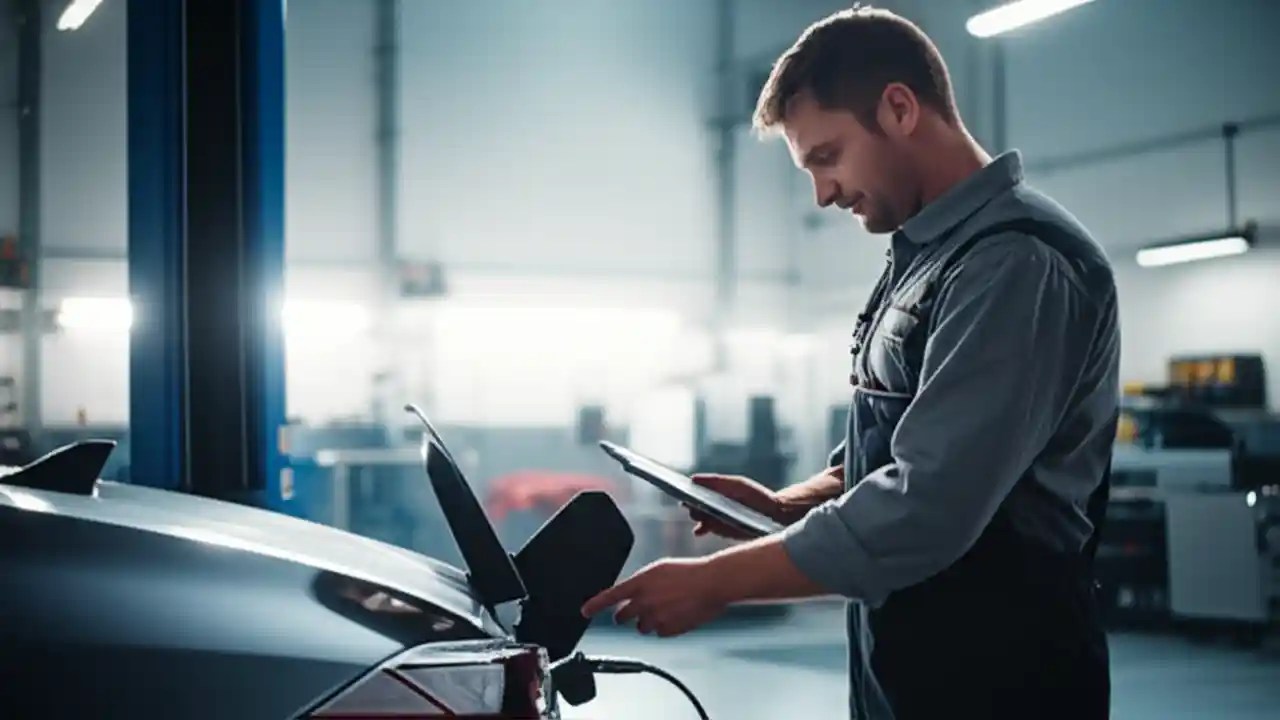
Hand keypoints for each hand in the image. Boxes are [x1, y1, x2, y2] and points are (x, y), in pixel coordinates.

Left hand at [580, 557, 728, 637]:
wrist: (712, 582)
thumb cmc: (690, 572)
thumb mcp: (660, 569)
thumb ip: (643, 583)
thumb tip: (634, 594)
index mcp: (640, 583)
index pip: (610, 596)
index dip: (594, 605)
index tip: (584, 611)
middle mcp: (644, 602)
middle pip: (623, 617)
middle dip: (625, 616)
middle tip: (632, 613)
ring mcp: (656, 617)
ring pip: (642, 627)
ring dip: (648, 621)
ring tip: (665, 609)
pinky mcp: (669, 630)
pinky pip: (660, 634)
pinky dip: (665, 628)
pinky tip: (676, 615)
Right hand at [685, 474, 782, 539]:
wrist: (772, 515)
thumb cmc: (755, 496)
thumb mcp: (736, 484)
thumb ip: (715, 481)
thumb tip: (692, 478)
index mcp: (713, 491)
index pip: (694, 490)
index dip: (685, 488)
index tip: (678, 487)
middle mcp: (710, 505)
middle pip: (692, 504)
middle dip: (690, 503)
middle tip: (688, 502)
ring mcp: (713, 519)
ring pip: (697, 517)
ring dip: (695, 515)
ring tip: (697, 512)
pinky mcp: (719, 531)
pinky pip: (704, 530)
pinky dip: (700, 529)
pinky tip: (699, 529)